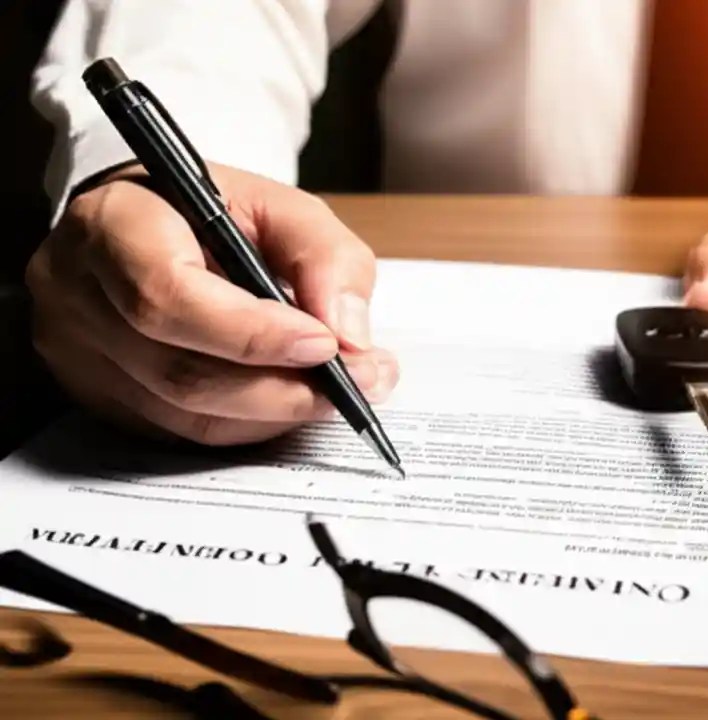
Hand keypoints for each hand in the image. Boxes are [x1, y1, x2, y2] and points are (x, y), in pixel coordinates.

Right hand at [25, 162, 398, 445]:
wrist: (151, 226)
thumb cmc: (212, 213)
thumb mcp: (280, 207)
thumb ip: (326, 257)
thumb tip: (348, 334)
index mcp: (113, 223)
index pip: (169, 295)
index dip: (253, 333)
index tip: (326, 343)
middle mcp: (77, 291)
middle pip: (181, 370)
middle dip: (285, 386)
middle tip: (362, 381)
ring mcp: (77, 352)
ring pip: (186, 414)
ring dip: (278, 412)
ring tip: (340, 391)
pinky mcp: (96, 395)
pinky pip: (181, 432)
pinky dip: (249, 424)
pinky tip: (289, 400)